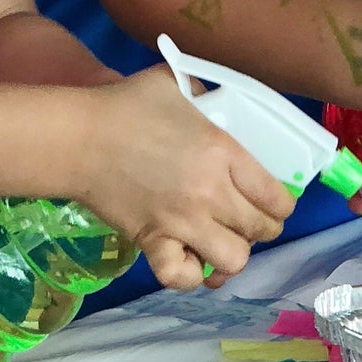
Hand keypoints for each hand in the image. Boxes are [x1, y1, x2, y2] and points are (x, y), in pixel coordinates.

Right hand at [77, 65, 294, 290]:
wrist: (80, 138)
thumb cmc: (127, 105)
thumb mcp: (174, 83)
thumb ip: (205, 94)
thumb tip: (218, 104)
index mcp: (222, 152)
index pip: (276, 196)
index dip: (281, 205)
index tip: (274, 203)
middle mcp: (210, 193)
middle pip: (261, 230)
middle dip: (262, 229)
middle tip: (248, 220)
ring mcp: (182, 222)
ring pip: (233, 260)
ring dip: (232, 254)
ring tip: (221, 241)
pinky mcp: (153, 242)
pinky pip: (183, 278)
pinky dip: (190, 275)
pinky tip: (188, 260)